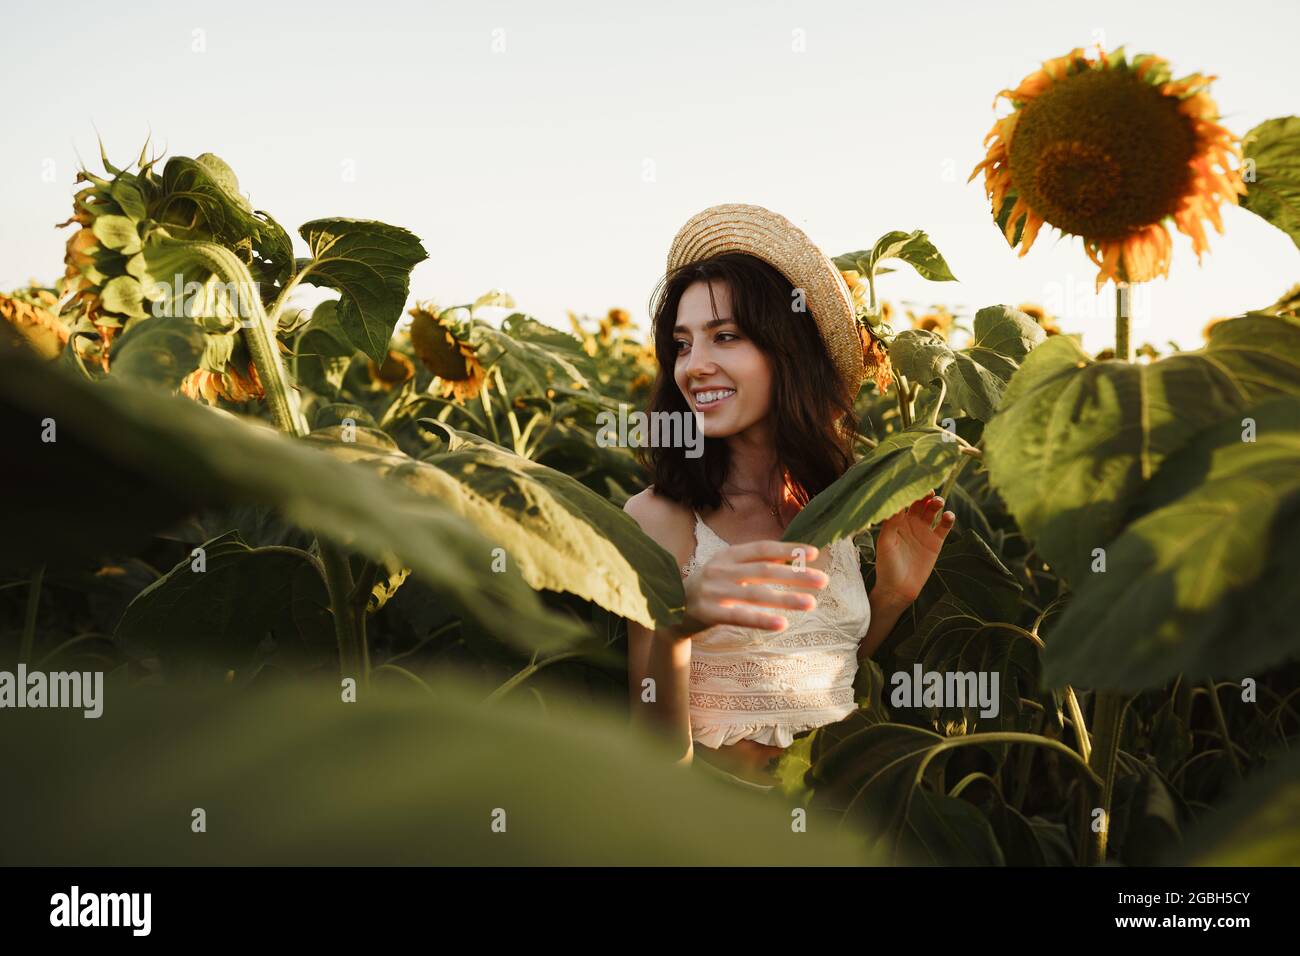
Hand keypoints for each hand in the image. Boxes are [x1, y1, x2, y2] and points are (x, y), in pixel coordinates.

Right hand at [677, 540, 829, 634]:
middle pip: (765, 571)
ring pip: (756, 594)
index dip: (787, 550)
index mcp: (728, 555)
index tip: (813, 553)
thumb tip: (791, 557)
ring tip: (810, 603)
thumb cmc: (710, 589)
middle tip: (822, 580)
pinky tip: (782, 624)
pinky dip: (762, 619)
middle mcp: (721, 570)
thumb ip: (755, 564)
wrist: (671, 611)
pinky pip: (740, 616)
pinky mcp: (708, 613)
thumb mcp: (728, 569)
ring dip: (786, 599)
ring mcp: (714, 591)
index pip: (762, 548)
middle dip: (796, 575)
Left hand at [873, 491, 955, 606]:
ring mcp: (923, 531)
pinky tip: (949, 516)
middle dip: (924, 493)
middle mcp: (910, 522)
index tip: (913, 482)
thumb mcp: (885, 542)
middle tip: (929, 491)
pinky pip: (944, 526)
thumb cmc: (887, 565)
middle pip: (919, 501)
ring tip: (937, 503)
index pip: (903, 500)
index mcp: (895, 520)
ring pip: (932, 510)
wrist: (898, 588)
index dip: (908, 490)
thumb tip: (897, 502)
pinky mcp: (936, 542)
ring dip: (936, 503)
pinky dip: (948, 519)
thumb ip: (891, 523)